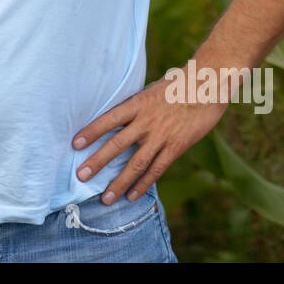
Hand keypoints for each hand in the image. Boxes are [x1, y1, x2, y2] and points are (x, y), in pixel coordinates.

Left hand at [71, 76, 227, 205]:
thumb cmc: (177, 85)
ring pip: (135, 164)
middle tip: (80, 176)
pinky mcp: (176, 147)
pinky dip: (143, 184)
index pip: (108, 119)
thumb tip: (118, 118)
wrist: (207, 86)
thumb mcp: (150, 90)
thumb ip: (135, 106)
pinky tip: (132, 196)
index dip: (91, 132)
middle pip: (117, 145)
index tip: (75, 144)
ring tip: (106, 198)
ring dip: (119, 183)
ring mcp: (161, 136)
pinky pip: (156, 170)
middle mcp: (146, 122)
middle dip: (97, 162)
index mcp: (137, 104)